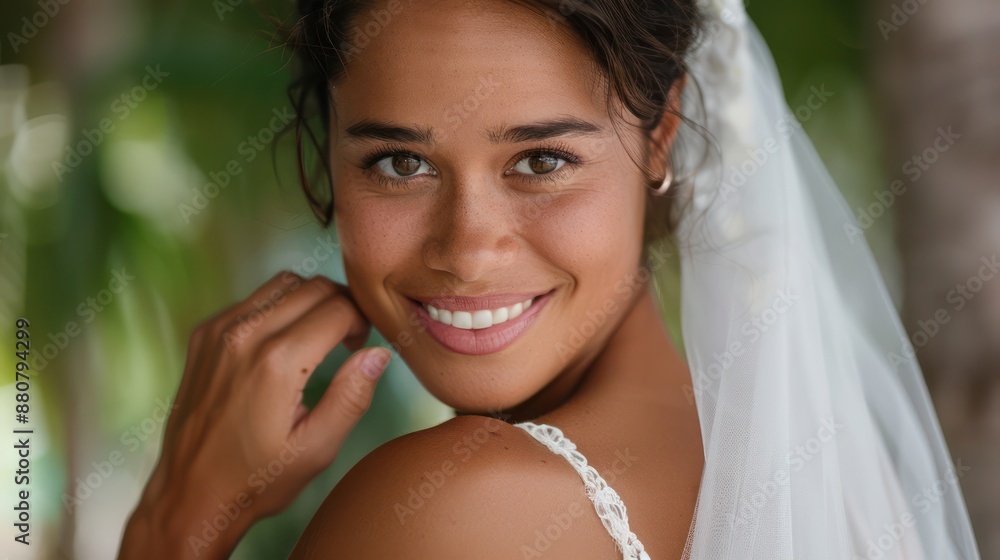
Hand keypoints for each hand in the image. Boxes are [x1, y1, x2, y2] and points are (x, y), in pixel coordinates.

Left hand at [118, 272, 390, 559]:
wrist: (192, 492)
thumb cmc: (257, 478)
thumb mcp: (317, 448)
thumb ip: (352, 396)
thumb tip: (378, 353)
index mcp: (278, 362)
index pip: (339, 308)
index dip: (361, 322)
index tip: (360, 346)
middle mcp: (245, 335)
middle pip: (313, 286)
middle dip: (340, 305)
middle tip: (346, 340)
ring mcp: (219, 330)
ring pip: (283, 283)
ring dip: (309, 301)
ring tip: (316, 337)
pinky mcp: (203, 334)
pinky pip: (253, 299)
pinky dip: (277, 309)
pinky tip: (280, 345)